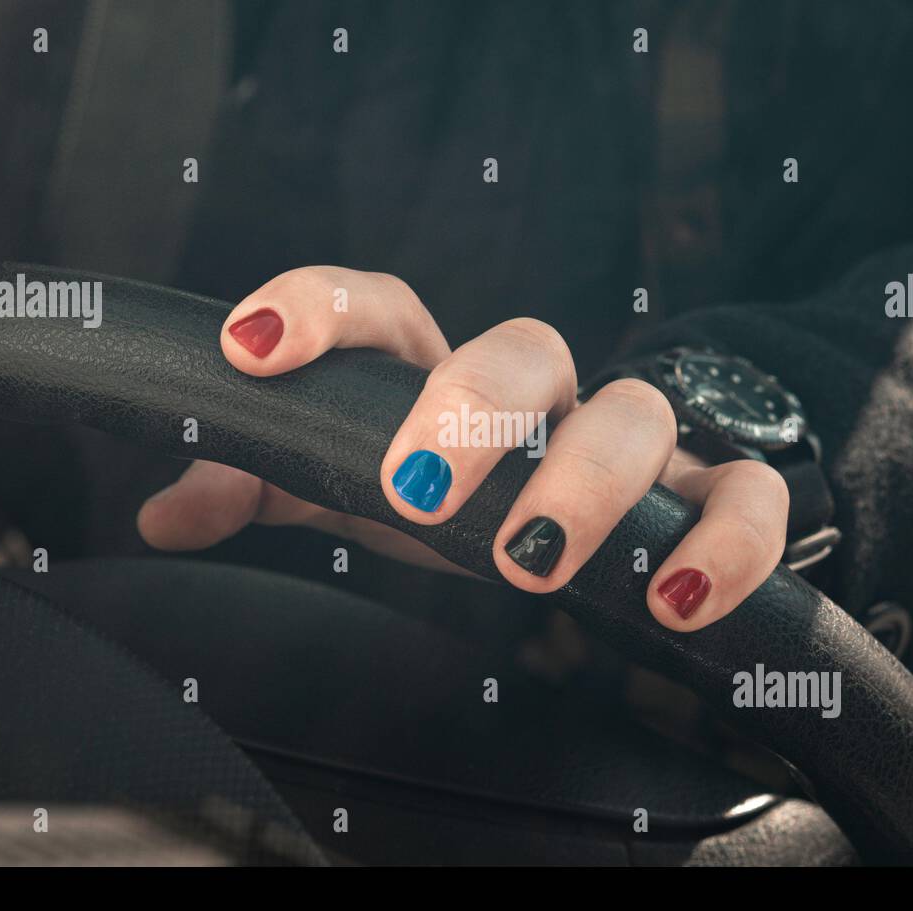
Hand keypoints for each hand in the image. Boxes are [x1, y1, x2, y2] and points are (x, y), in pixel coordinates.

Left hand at [137, 267, 788, 630]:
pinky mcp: (703, 498)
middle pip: (528, 346)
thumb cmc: (456, 492)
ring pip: (640, 413)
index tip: (251, 349)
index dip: (318, 311)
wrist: (591, 513)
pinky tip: (675, 599)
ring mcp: (628, 440)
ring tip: (530, 562)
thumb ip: (264, 482)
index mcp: (438, 375)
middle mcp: (541, 393)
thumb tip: (166, 509)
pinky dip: (726, 542)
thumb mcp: (350, 488)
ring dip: (588, 480)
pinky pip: (746, 497)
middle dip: (471, 407)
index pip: (386, 307)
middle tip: (409, 490)